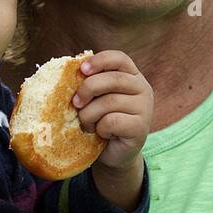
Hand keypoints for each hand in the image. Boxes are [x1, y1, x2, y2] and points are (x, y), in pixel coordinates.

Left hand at [71, 50, 152, 202]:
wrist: (111, 154)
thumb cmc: (99, 121)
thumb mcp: (94, 98)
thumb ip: (89, 83)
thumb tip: (67, 71)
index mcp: (132, 76)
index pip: (119, 58)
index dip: (100, 60)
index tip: (82, 69)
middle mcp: (142, 88)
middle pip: (112, 79)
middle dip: (87, 89)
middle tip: (75, 103)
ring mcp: (145, 108)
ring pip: (110, 102)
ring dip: (90, 114)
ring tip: (88, 124)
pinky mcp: (141, 127)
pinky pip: (112, 121)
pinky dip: (100, 128)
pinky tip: (103, 134)